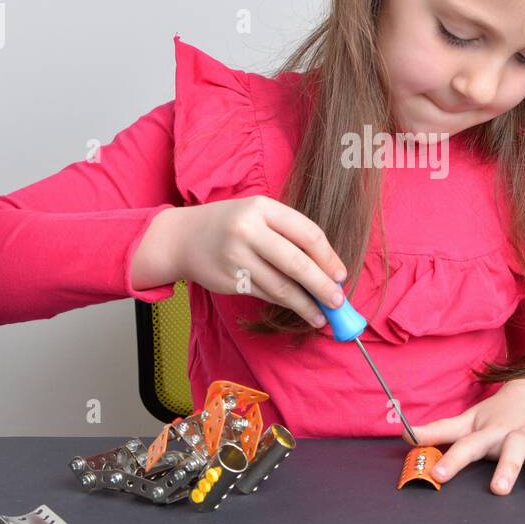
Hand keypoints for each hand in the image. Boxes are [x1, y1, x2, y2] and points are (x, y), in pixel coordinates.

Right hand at [158, 196, 348, 327]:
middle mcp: (248, 230)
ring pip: (281, 286)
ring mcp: (236, 257)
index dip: (328, 257)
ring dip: (306, 304)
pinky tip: (299, 309)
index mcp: (262, 208)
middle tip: (338, 301)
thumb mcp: (258, 215)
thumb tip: (328, 268)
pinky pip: (265, 295)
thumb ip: (289, 234)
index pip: (306, 233)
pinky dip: (285, 304)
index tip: (341, 275)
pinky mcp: (229, 280)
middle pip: (296, 263)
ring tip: (322, 316)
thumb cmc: (231, 224)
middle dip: (322, 285)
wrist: (183, 238)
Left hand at [407, 378, 524, 493]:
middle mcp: (517, 432)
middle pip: (512, 447)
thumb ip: (439, 432)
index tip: (437, 474)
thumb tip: (404, 434)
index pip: (469, 445)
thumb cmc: (499, 416)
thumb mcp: (469, 422)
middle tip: (498, 489)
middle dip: (507, 467)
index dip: (452, 459)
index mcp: (491, 431)